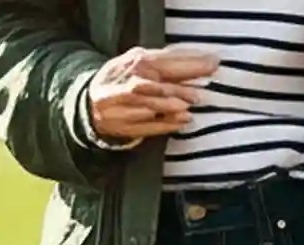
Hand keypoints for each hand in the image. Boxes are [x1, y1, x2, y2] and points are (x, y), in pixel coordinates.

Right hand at [87, 46, 218, 140]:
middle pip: (155, 84)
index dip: (189, 63)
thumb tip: (196, 59)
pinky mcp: (125, 126)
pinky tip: (182, 122)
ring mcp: (124, 106)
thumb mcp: (138, 62)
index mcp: (135, 63)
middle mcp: (128, 83)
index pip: (164, 61)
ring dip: (169, 106)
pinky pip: (147, 126)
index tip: (212, 64)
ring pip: (147, 105)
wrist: (91, 103)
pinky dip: (166, 124)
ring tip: (188, 108)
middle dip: (178, 88)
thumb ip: (164, 60)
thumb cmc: (122, 79)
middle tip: (200, 94)